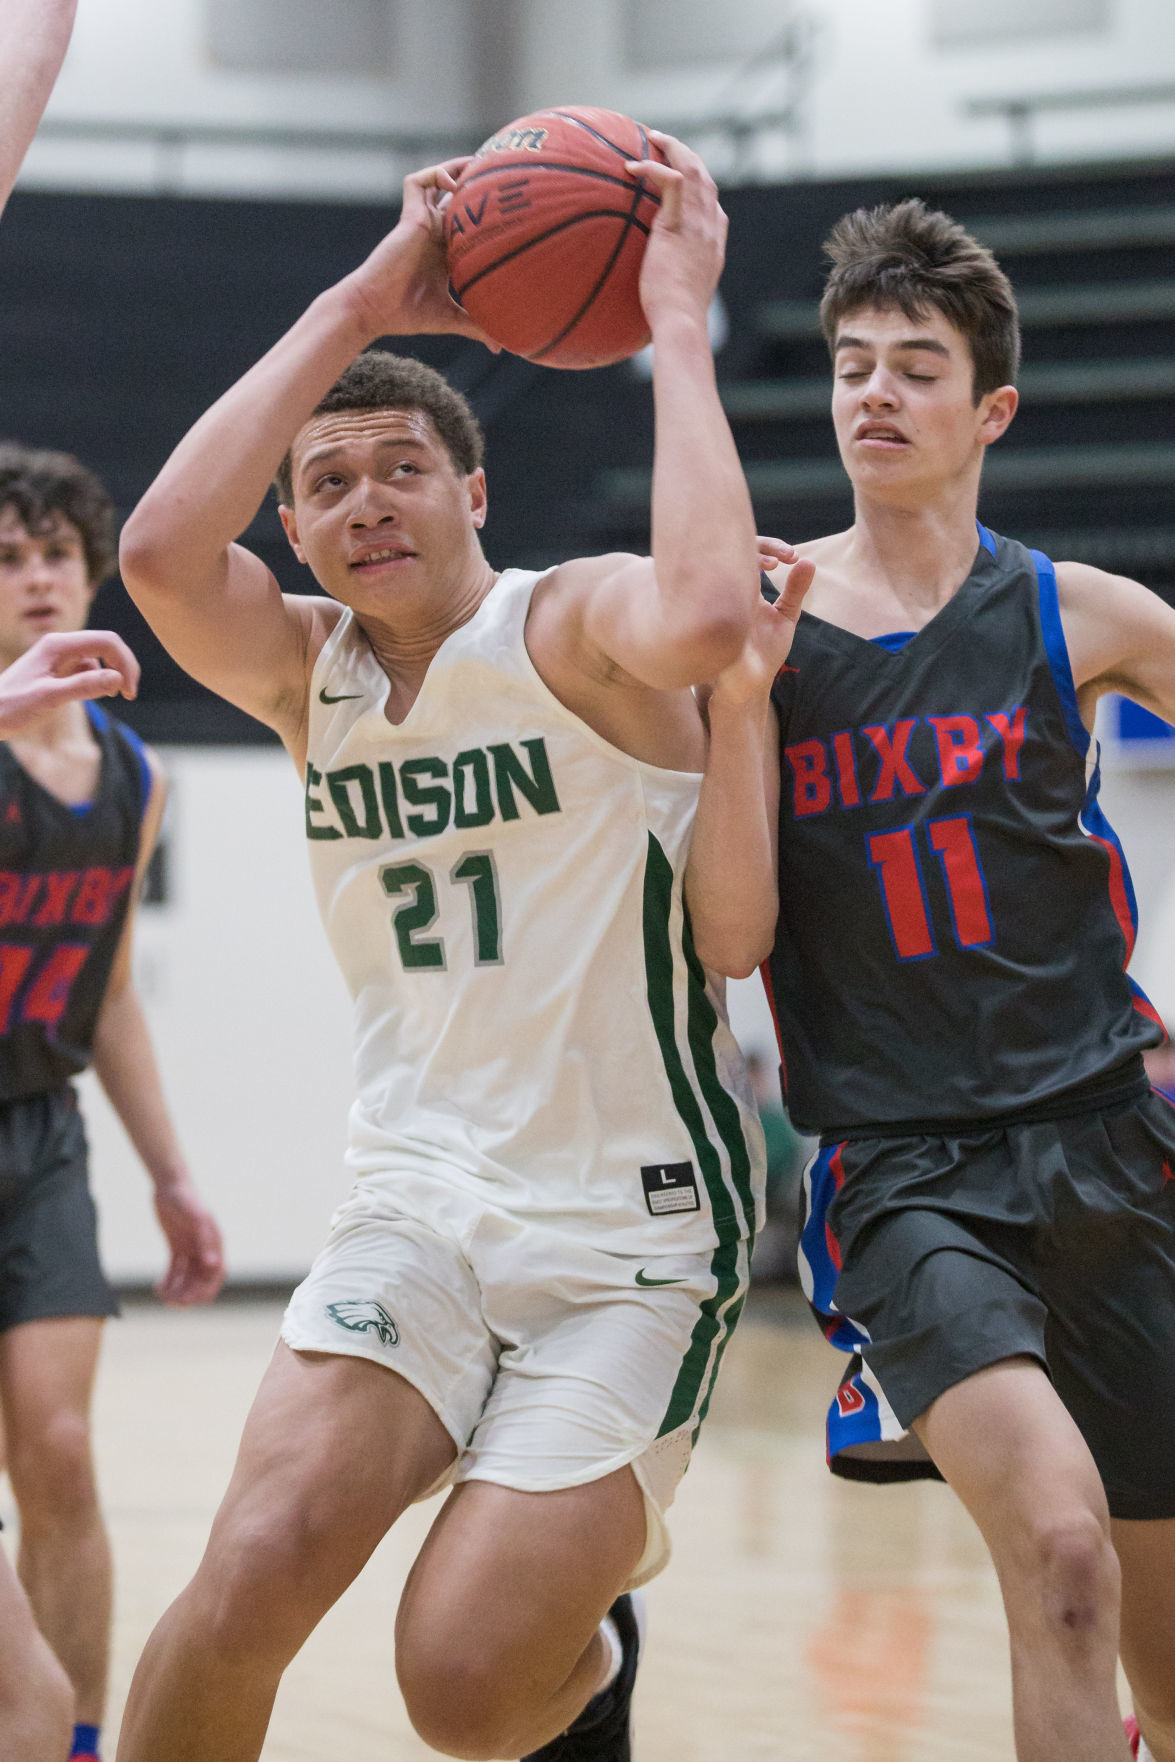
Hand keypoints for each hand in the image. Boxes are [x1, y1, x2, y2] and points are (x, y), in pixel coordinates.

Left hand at [0, 630, 138, 734]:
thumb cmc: (12, 707)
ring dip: (112, 674)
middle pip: (107, 645)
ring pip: (99, 658)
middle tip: (129, 694)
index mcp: (58, 645)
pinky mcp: (59, 670)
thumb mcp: (49, 698)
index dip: (124, 663)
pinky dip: (98, 680)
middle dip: (123, 667)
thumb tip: (117, 678)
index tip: (128, 692)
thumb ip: (83, 686)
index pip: (106, 642)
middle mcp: (60, 646)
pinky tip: (94, 695)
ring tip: (112, 696)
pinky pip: (88, 669)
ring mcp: (60, 657)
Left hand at [153, 1176, 225, 1305]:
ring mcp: (192, 1248)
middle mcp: (205, 1249)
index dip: (205, 1290)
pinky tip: (158, 1286)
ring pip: (188, 1278)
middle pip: (201, 1280)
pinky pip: (176, 1270)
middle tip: (171, 1302)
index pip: (216, 1275)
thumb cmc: (184, 1197)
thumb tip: (214, 1264)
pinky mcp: (178, 1247)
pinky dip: (169, 1281)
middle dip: (189, 1294)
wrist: (169, 1184)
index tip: (189, 1300)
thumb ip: (206, 1238)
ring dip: (178, 1290)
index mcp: (215, 1243)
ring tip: (162, 1294)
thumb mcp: (195, 1216)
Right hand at [346, 157, 497, 344]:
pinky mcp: (409, 216)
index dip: (485, 211)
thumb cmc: (406, 314)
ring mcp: (421, 221)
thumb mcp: (450, 318)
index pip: (467, 222)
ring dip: (457, 167)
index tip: (511, 206)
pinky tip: (456, 185)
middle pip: (457, 195)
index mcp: (444, 251)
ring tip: (481, 162)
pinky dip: (436, 174)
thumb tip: (503, 348)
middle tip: (503, 170)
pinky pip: (418, 181)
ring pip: (438, 180)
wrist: (374, 309)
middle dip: (476, 180)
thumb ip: (476, 326)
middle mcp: (433, 231)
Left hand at [624, 131, 725, 326]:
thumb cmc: (675, 317)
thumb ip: (674, 277)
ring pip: (692, 168)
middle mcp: (711, 226)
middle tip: (664, 142)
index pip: (711, 202)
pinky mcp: (678, 224)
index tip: (678, 174)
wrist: (681, 320)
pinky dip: (652, 167)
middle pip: (705, 176)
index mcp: (714, 241)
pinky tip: (632, 167)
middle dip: (686, 154)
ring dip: (672, 147)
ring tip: (651, 137)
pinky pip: (671, 181)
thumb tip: (656, 286)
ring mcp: (698, 223)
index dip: (697, 182)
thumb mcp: (680, 293)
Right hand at [711, 538, 814, 708]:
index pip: (750, 552)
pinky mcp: (712, 614)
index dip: (770, 547)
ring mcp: (718, 600)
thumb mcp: (785, 616)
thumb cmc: (764, 651)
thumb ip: (794, 591)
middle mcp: (729, 589)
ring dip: (750, 557)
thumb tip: (809, 561)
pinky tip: (755, 579)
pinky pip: (713, 587)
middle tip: (787, 557)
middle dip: (763, 546)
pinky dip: (733, 576)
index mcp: (745, 586)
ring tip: (773, 565)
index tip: (792, 557)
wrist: (746, 684)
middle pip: (734, 550)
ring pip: (722, 563)